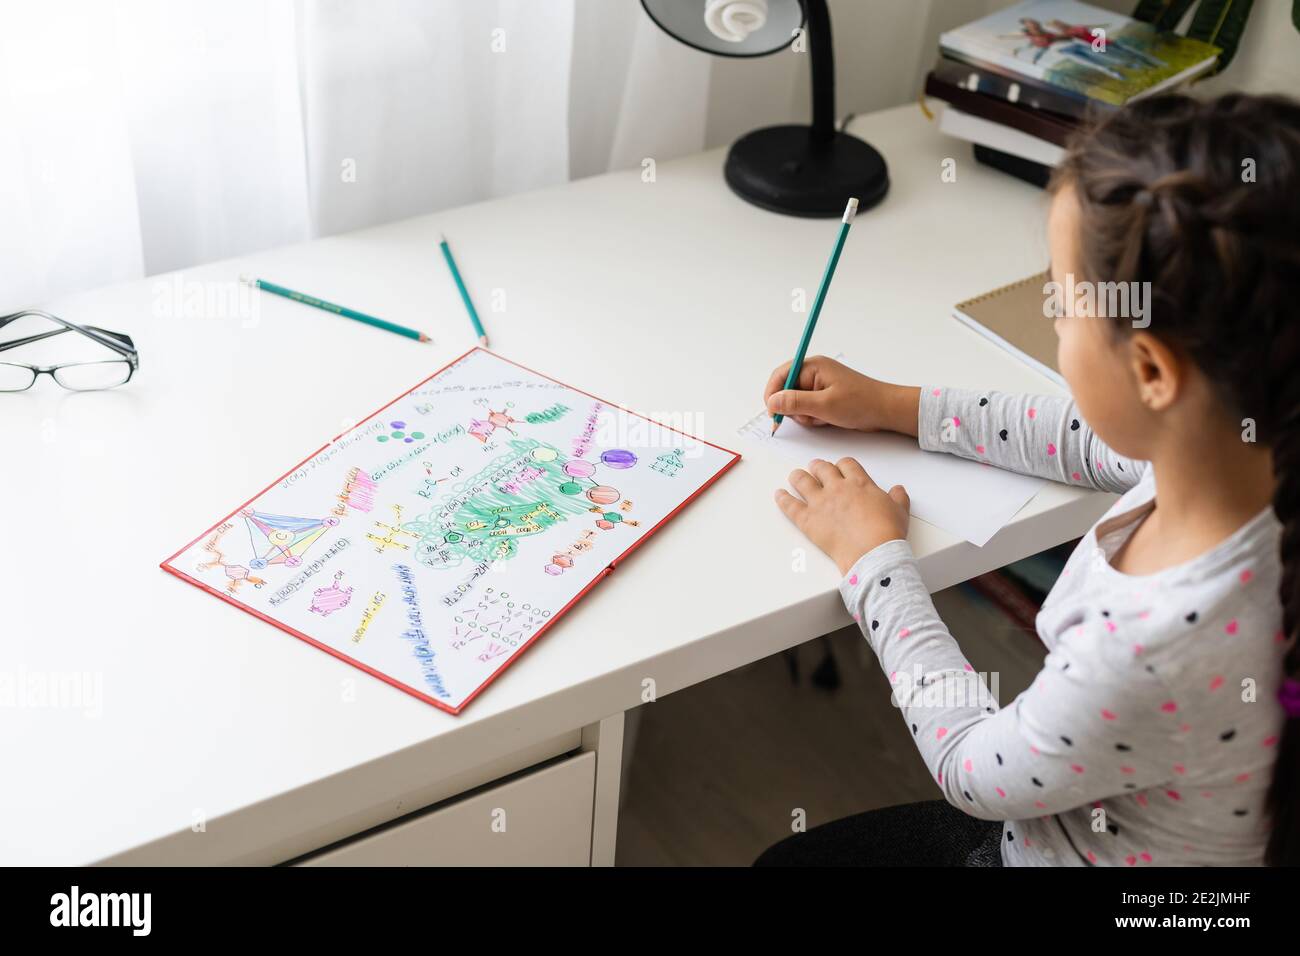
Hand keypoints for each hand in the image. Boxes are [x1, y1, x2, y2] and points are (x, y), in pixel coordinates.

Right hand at [763, 356, 919, 434]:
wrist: (886, 411)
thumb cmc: (861, 403)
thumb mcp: (824, 405)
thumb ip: (795, 402)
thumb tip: (771, 402)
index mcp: (813, 366)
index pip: (780, 375)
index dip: (772, 394)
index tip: (773, 412)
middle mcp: (813, 372)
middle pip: (786, 390)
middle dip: (793, 407)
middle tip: (808, 416)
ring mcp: (818, 384)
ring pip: (796, 402)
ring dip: (805, 414)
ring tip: (823, 417)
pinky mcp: (824, 396)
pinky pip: (807, 408)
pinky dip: (813, 416)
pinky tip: (827, 419)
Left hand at [775, 458, 909, 574]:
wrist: (872, 552)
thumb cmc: (887, 532)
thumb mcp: (900, 511)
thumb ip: (898, 497)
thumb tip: (898, 490)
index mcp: (859, 483)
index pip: (846, 464)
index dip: (841, 465)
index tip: (839, 468)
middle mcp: (837, 488)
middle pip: (822, 468)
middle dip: (818, 467)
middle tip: (815, 467)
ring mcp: (820, 503)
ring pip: (802, 481)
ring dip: (798, 476)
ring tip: (795, 476)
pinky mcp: (808, 520)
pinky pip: (790, 505)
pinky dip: (783, 499)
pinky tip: (779, 494)